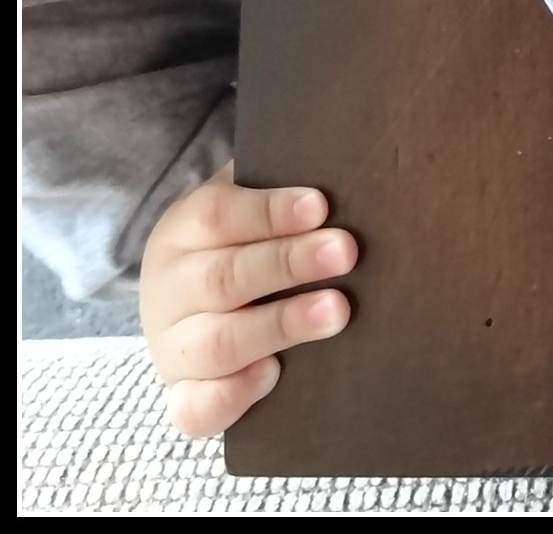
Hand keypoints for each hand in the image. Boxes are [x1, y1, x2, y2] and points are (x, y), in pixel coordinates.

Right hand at [140, 163, 357, 436]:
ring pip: (217, 342)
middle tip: (346, 251)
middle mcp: (172, 288)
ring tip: (337, 310)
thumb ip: (285, 187)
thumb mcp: (247, 202)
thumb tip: (355, 169)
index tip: (321, 204)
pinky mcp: (184, 394)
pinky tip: (271, 376)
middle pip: (225, 277)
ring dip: (279, 325)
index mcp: (186, 229)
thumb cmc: (242, 241)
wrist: (180, 301)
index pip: (220, 216)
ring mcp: (175, 347)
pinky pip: (195, 409)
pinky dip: (229, 398)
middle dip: (289, 263)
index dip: (270, 211)